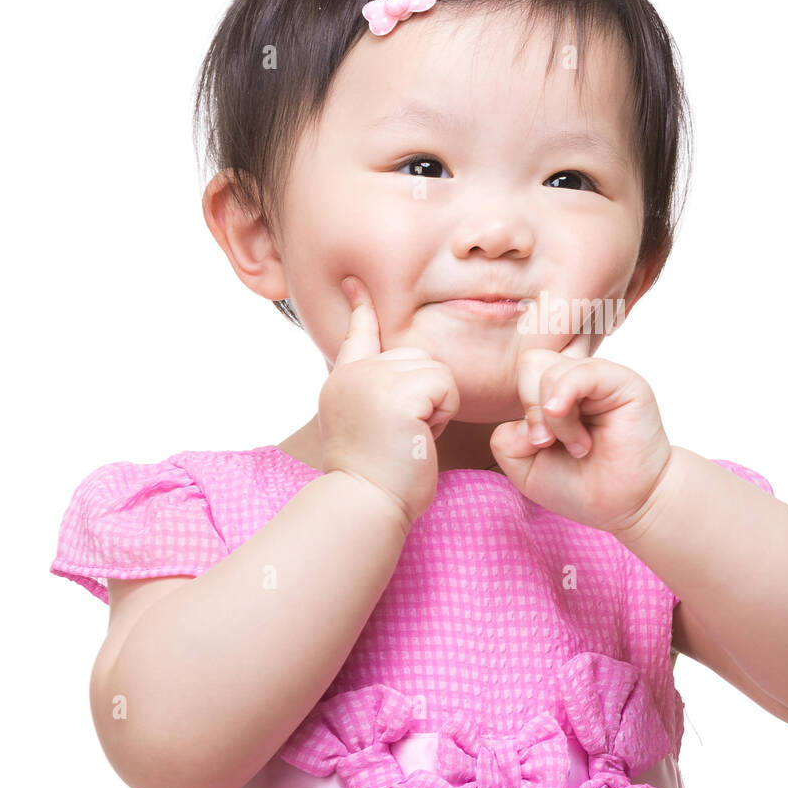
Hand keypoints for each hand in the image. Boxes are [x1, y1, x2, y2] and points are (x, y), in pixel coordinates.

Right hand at [317, 275, 459, 526]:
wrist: (366, 504)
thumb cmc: (376, 478)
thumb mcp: (365, 423)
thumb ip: (376, 391)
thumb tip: (403, 371)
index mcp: (343, 380)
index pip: (356, 334)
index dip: (360, 308)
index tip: (354, 282)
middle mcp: (353, 372)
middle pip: (417, 356)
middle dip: (425, 395)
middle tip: (402, 433)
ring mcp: (373, 379)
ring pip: (435, 369)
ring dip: (435, 406)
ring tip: (408, 436)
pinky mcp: (399, 392)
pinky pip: (445, 385)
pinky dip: (443, 414)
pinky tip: (418, 436)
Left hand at [488, 328, 672, 537]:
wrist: (625, 505)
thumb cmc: (579, 486)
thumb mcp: (525, 468)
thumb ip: (505, 439)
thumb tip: (519, 417)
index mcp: (554, 392)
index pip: (523, 373)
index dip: (523, 408)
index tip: (538, 445)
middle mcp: (577, 379)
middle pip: (531, 363)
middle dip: (532, 407)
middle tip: (550, 443)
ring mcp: (600, 378)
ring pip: (551, 372)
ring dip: (557, 420)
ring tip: (579, 447)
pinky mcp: (623, 382)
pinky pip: (583, 373)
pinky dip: (569, 401)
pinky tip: (578, 436)